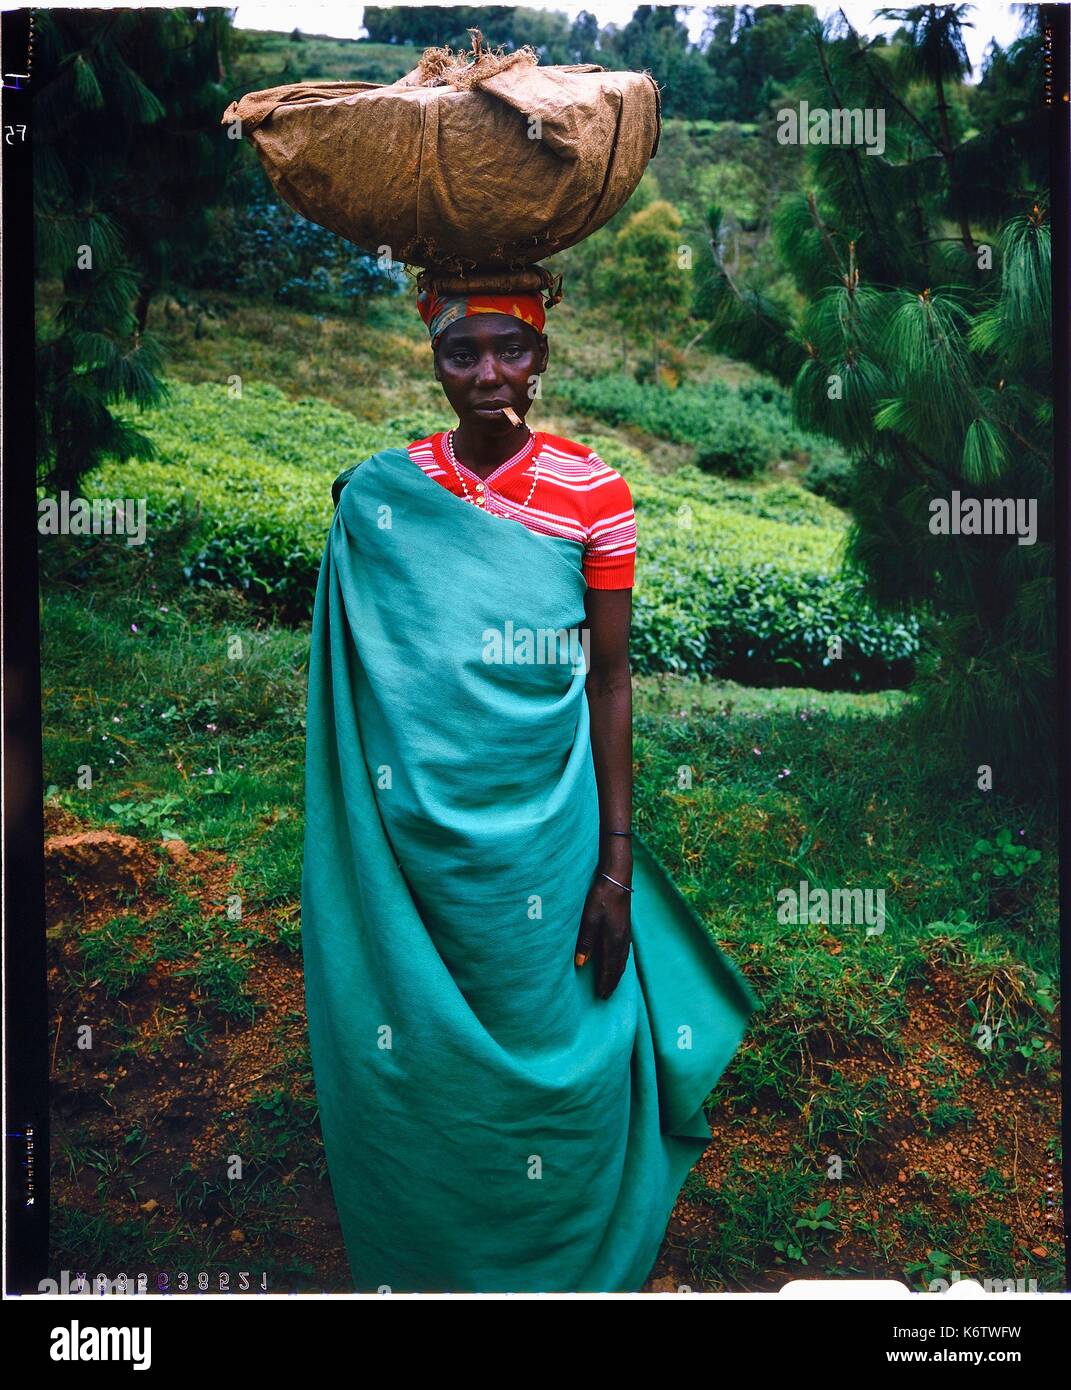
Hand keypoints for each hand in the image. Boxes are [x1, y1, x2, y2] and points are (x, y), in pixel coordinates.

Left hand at [574, 872, 631, 999]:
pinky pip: (624, 952)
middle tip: (606, 995)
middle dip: (612, 982)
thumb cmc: (601, 899)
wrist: (617, 880)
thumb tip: (581, 964)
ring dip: (617, 974)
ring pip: (622, 960)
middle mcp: (622, 941)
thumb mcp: (589, 920)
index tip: (601, 996)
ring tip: (612, 983)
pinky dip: (621, 962)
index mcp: (613, 941)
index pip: (609, 969)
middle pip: (618, 967)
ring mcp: (625, 934)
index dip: (605, 983)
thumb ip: (585, 942)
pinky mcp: (625, 927)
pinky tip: (618, 961)